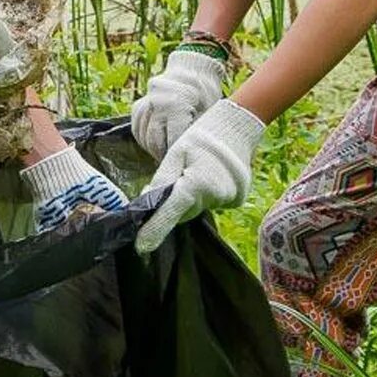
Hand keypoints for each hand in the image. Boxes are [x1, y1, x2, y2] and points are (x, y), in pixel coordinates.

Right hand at [130, 49, 225, 158]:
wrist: (193, 72)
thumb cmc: (205, 96)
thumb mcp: (208, 114)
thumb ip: (196, 135)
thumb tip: (190, 158)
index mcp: (176, 104)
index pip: (172, 140)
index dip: (178, 154)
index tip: (183, 163)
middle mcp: (157, 102)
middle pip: (155, 141)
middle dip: (164, 155)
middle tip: (173, 163)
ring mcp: (146, 102)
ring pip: (143, 136)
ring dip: (153, 149)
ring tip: (165, 155)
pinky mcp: (138, 105)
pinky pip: (137, 128)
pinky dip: (144, 139)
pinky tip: (154, 144)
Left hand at [134, 100, 265, 254]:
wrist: (236, 128)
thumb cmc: (200, 138)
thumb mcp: (175, 154)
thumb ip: (161, 180)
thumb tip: (145, 203)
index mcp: (196, 183)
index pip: (170, 212)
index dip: (154, 230)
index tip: (141, 247)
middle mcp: (214, 196)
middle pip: (183, 212)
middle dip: (171, 206)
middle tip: (168, 184)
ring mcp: (228, 200)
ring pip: (196, 209)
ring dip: (189, 199)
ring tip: (193, 172)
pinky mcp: (236, 200)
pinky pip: (211, 204)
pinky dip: (204, 196)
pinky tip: (208, 177)